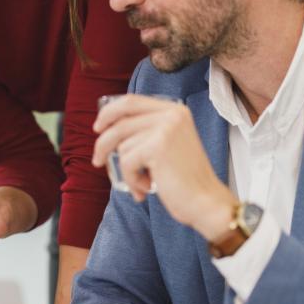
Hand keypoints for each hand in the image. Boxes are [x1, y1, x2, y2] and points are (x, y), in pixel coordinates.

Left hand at [93, 95, 234, 238]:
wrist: (206, 202)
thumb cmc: (185, 180)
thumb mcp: (168, 146)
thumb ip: (147, 132)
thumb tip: (108, 128)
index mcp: (175, 110)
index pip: (131, 101)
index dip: (110, 113)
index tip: (98, 127)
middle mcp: (171, 114)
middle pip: (120, 120)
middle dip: (103, 141)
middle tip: (97, 159)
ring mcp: (165, 128)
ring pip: (122, 145)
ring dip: (127, 170)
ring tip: (143, 183)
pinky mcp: (158, 147)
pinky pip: (127, 162)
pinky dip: (132, 179)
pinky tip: (147, 188)